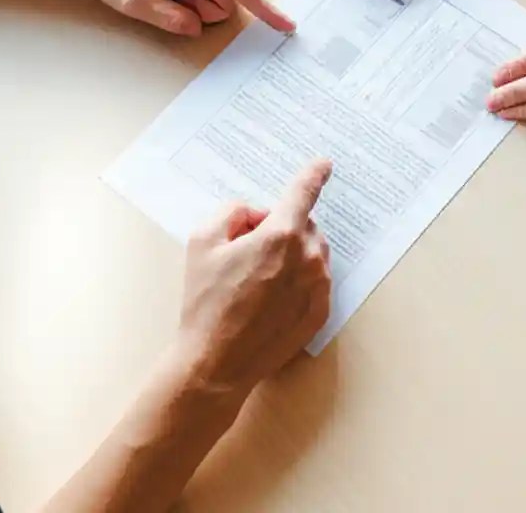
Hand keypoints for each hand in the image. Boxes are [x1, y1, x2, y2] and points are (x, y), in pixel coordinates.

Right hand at [177, 160, 333, 393]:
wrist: (217, 362)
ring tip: (254, 279)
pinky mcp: (320, 312)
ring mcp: (319, 287)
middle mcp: (309, 258)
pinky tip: (269, 298)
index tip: (323, 164)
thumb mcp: (202, 242)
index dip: (312, 175)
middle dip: (279, 227)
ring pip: (311, 253)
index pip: (303, 193)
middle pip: (302, 226)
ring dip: (291, 253)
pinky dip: (297, 279)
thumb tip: (253, 215)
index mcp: (281, 235)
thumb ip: (231, 212)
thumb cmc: (206, 302)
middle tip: (246, 249)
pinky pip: (314, 281)